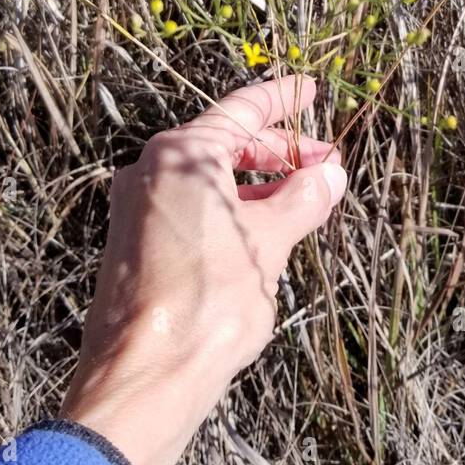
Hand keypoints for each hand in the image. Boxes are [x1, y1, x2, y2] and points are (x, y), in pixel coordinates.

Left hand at [61, 74, 345, 464]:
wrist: (145, 374)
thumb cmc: (208, 300)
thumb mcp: (270, 242)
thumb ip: (302, 199)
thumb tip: (329, 177)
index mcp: (180, 154)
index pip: (241, 110)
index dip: (282, 99)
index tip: (310, 90)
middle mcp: (151, 170)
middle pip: (224, 143)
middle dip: (278, 151)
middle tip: (326, 163)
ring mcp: (139, 208)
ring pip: (209, 180)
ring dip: (258, 185)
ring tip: (304, 197)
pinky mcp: (136, 244)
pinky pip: (191, 208)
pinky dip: (231, 209)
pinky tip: (264, 230)